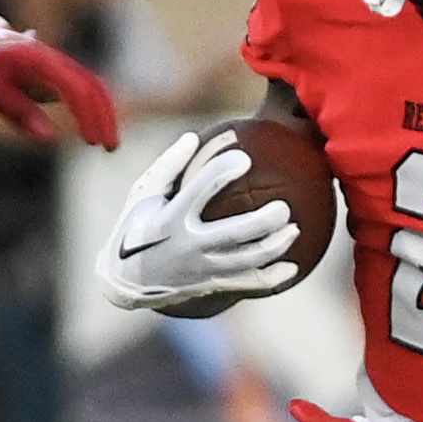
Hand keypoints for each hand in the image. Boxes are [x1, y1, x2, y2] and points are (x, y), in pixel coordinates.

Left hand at [0, 14, 119, 148]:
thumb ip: (21, 112)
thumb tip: (49, 138)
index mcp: (41, 62)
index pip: (76, 90)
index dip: (88, 117)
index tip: (91, 142)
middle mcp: (58, 60)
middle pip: (94, 88)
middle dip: (106, 119)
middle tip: (111, 148)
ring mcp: (64, 65)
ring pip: (97, 88)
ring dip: (107, 115)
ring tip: (110, 145)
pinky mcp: (66, 72)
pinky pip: (90, 89)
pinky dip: (99, 110)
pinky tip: (100, 131)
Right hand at [97, 129, 301, 312]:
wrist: (127, 280)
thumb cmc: (137, 226)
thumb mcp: (142, 194)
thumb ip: (168, 166)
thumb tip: (194, 137)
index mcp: (169, 219)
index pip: (199, 191)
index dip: (222, 173)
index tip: (245, 159)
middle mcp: (188, 245)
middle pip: (235, 233)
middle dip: (263, 221)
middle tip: (284, 207)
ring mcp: (203, 268)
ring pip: (248, 260)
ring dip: (276, 246)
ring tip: (294, 229)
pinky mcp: (213, 284)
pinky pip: (249, 283)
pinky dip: (273, 277)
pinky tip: (293, 266)